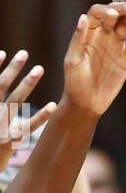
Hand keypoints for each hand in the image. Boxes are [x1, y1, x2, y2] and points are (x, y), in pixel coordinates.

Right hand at [0, 51, 55, 171]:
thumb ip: (1, 107)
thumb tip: (4, 90)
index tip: (3, 53)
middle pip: (2, 86)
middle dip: (13, 69)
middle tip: (24, 53)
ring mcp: (2, 125)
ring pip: (16, 99)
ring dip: (27, 83)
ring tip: (40, 68)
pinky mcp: (12, 140)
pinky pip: (29, 126)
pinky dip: (42, 116)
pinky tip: (53, 106)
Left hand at [62, 2, 125, 117]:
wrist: (87, 102)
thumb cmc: (75, 81)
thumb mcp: (73, 60)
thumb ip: (78, 39)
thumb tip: (83, 17)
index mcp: (88, 32)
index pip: (98, 13)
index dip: (106, 10)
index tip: (113, 16)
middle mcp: (102, 34)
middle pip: (115, 14)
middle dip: (124, 9)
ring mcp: (115, 44)